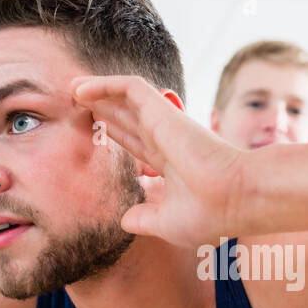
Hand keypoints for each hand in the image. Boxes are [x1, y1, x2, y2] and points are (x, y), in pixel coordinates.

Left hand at [70, 75, 246, 248]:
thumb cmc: (212, 213)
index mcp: (171, 165)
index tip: (91, 135)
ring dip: (98, 92)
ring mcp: (165, 124)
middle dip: (102, 111)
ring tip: (71, 88)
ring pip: (125, 99)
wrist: (236, 198)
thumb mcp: (167, 223)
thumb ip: (144, 218)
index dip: (114, 136)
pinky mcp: (162, 111)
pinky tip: (80, 88)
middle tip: (74, 105)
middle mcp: (167, 141)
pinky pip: (129, 88)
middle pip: (127, 119)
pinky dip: (104, 84)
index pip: (136, 144)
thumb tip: (124, 220)